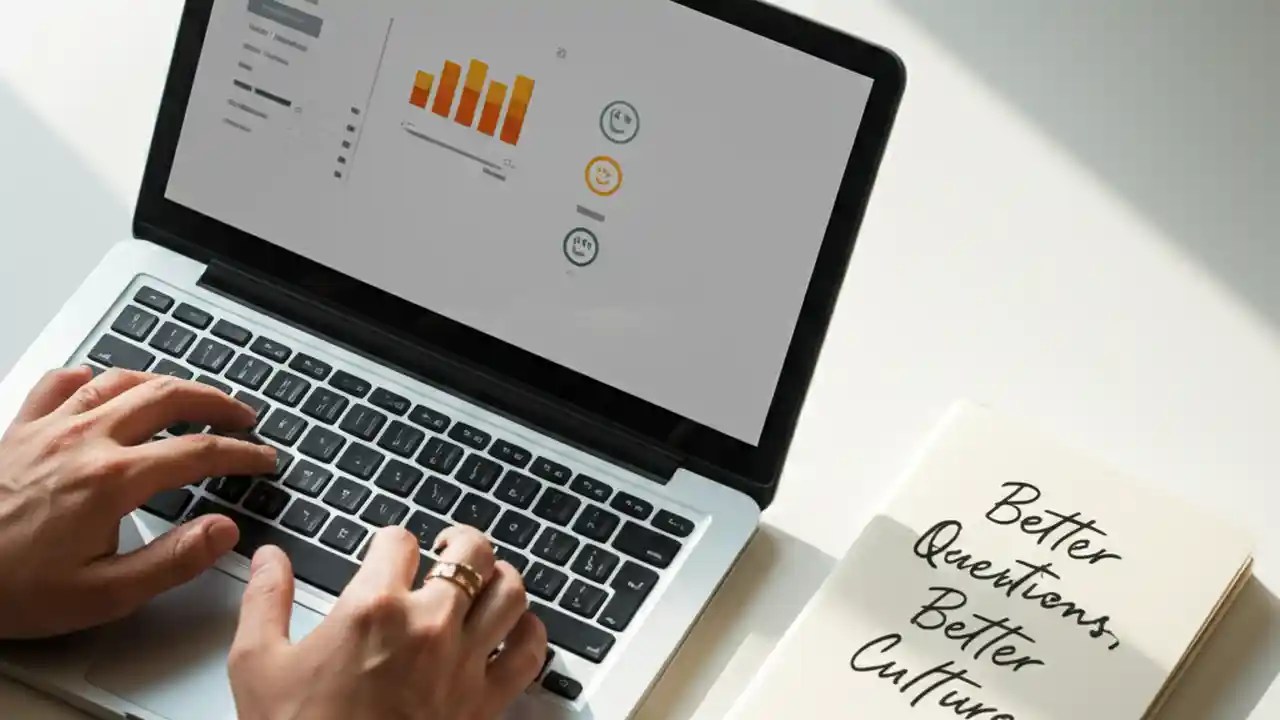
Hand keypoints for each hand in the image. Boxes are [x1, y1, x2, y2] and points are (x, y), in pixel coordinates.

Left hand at [0, 367, 274, 638]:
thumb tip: (223, 531)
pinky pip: (60, 382)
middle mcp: (84, 441)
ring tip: (189, 394)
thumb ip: (173, 561)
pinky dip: (91, 376)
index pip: (199, 452)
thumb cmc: (10, 590)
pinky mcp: (18, 428)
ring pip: (121, 379)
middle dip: (215, 402)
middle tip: (242, 415)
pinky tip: (102, 384)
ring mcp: (48, 428)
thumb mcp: (104, 595)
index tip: (262, 458)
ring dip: (165, 382)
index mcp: (111, 481)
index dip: (241, 454)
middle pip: (167, 397)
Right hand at [229, 526, 548, 719]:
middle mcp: (428, 626)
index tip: (387, 553)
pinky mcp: (486, 701)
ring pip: (511, 593)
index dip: (391, 541)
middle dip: (460, 542)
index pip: (399, 540)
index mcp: (374, 608)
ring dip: (500, 579)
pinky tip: (513, 630)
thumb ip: (265, 600)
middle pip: (473, 552)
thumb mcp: (258, 664)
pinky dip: (529, 633)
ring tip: (483, 582)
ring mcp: (463, 662)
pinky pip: (529, 652)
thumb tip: (268, 557)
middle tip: (447, 550)